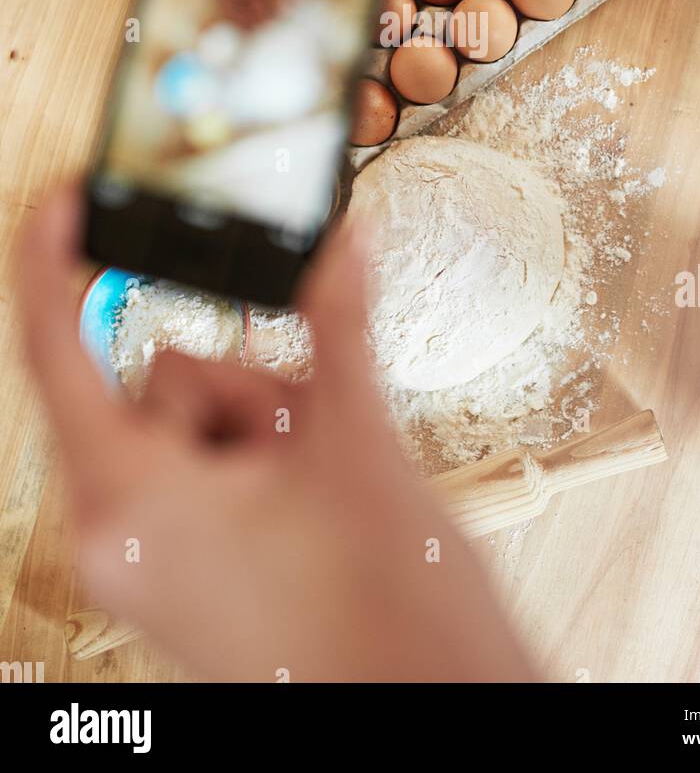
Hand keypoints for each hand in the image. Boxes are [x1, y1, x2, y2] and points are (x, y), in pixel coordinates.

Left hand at [19, 189, 534, 681]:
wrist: (432, 710)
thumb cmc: (387, 611)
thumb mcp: (356, 440)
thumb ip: (336, 322)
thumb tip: (341, 241)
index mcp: (129, 502)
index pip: (58, 353)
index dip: (54, 264)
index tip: (66, 202)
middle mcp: (119, 537)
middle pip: (156, 389)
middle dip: (240, 382)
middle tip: (305, 426)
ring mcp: (150, 563)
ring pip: (187, 430)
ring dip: (260, 425)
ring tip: (321, 479)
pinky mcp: (183, 577)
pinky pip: (198, 476)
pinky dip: (253, 462)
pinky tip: (312, 499)